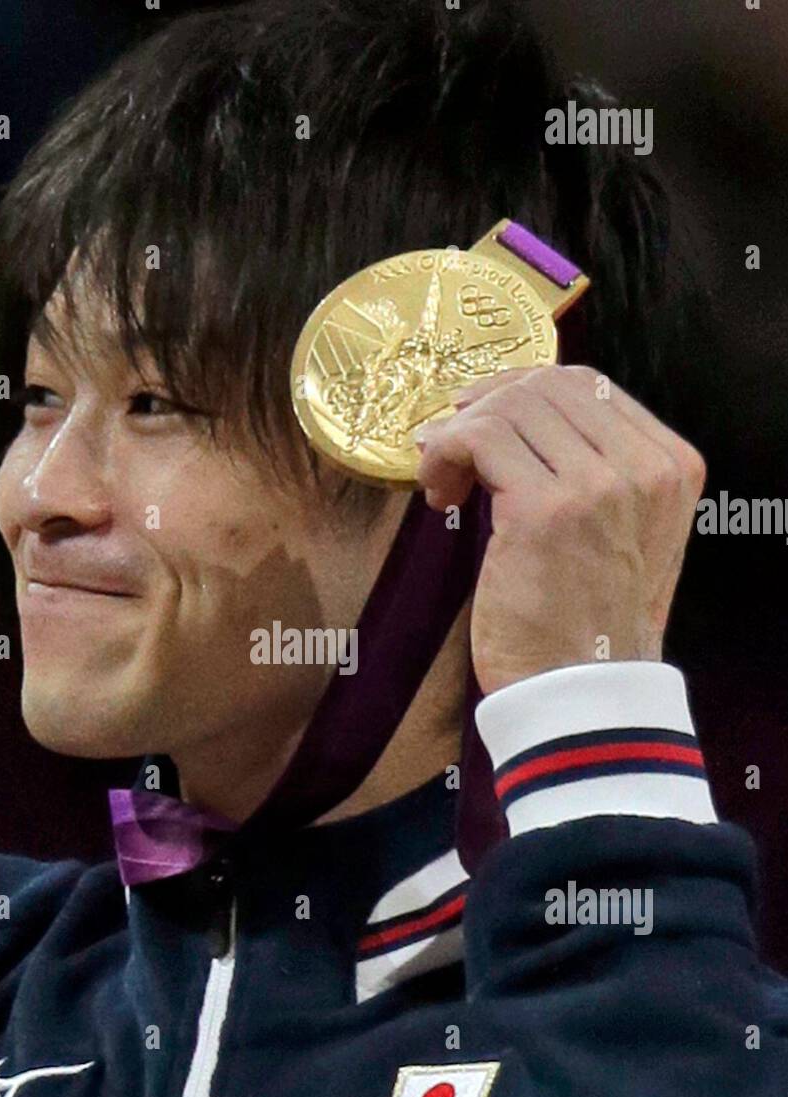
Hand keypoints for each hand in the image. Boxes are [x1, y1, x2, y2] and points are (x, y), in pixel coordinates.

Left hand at [414, 365, 706, 695]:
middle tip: (450, 447)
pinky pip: (478, 440)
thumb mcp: (620, 535)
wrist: (579, 695)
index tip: (481, 419)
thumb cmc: (585, 625)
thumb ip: (593, 472)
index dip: (522, 390)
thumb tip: (514, 413)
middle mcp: (645, 467)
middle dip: (485, 408)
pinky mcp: (543, 509)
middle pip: (545, 387)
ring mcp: (598, 485)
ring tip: (443, 482)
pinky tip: (439, 497)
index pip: (588, 386)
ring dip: (457, 435)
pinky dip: (445, 455)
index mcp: (672, 466)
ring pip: (508, 407)